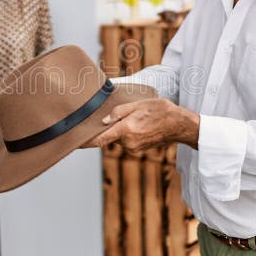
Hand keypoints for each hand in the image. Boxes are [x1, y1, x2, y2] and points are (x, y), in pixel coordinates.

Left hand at [81, 98, 199, 150]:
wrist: (178, 125)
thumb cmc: (160, 111)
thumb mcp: (137, 105)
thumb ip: (118, 112)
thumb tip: (104, 121)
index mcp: (126, 130)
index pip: (101, 139)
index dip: (87, 142)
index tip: (76, 142)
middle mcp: (128, 142)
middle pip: (111, 136)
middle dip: (113, 127)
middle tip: (126, 115)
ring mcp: (134, 148)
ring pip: (120, 138)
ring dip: (123, 130)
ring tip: (139, 118)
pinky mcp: (139, 150)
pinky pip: (128, 141)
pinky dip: (130, 134)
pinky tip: (142, 125)